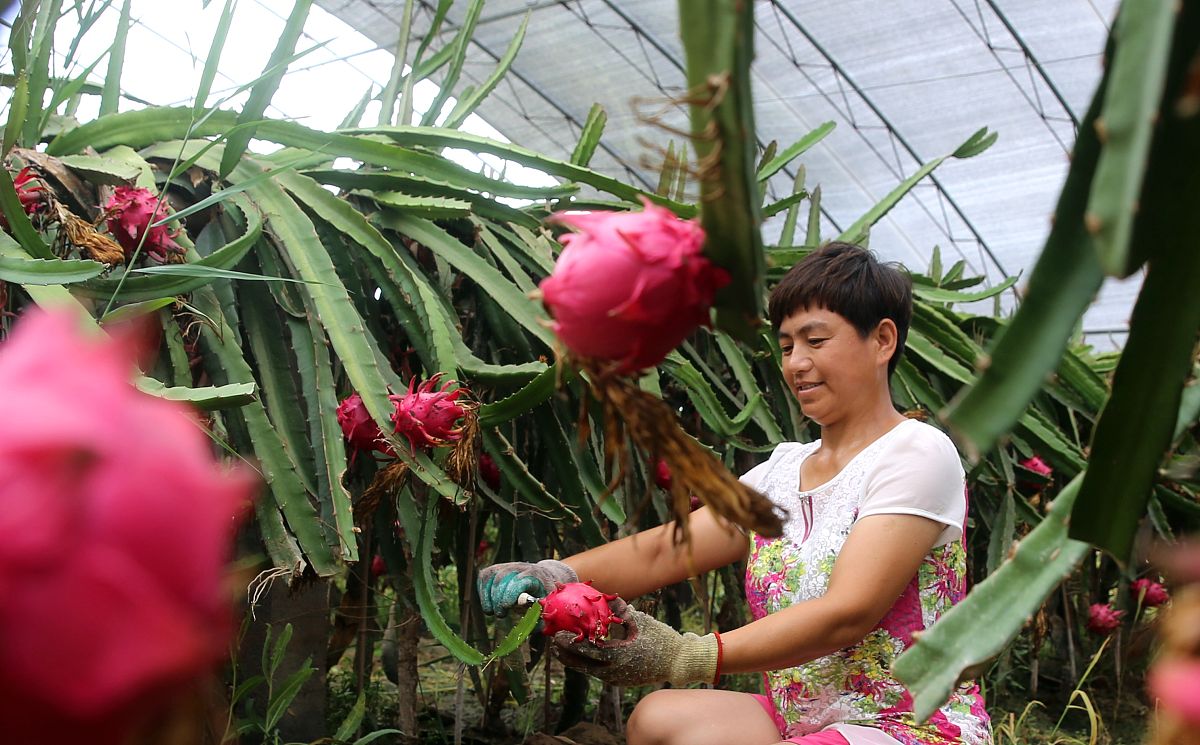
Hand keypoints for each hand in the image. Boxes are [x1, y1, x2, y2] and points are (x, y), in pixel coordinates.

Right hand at [477, 559, 576, 615]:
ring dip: (489, 597)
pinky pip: (484, 577)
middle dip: (498, 598)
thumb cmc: (543, 596)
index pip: (520, 580)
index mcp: (536, 576)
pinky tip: (489, 604)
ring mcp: (507, 566)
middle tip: (501, 614)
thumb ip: (541, 615)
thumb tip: (537, 626)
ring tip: (494, 612)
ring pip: (491, 577)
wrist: (541, 578)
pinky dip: (483, 592)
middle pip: (503, 578)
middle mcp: (521, 567)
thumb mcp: (547, 606)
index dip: (511, 593)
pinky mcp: (496, 569)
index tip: (507, 607)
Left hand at [552, 601, 717, 686]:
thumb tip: (603, 597)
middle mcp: (614, 671)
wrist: (679, 662)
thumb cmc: (661, 639)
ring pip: (589, 670)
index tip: (557, 635)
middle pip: (583, 665)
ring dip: (574, 660)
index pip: (587, 651)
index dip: (570, 643)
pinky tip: (581, 654)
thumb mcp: (640, 621)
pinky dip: (588, 663)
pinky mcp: (620, 681)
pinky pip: (599, 672)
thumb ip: (620, 610)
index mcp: (618, 656)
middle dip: (565, 655)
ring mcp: (617, 679)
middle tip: (553, 644)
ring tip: (561, 650)